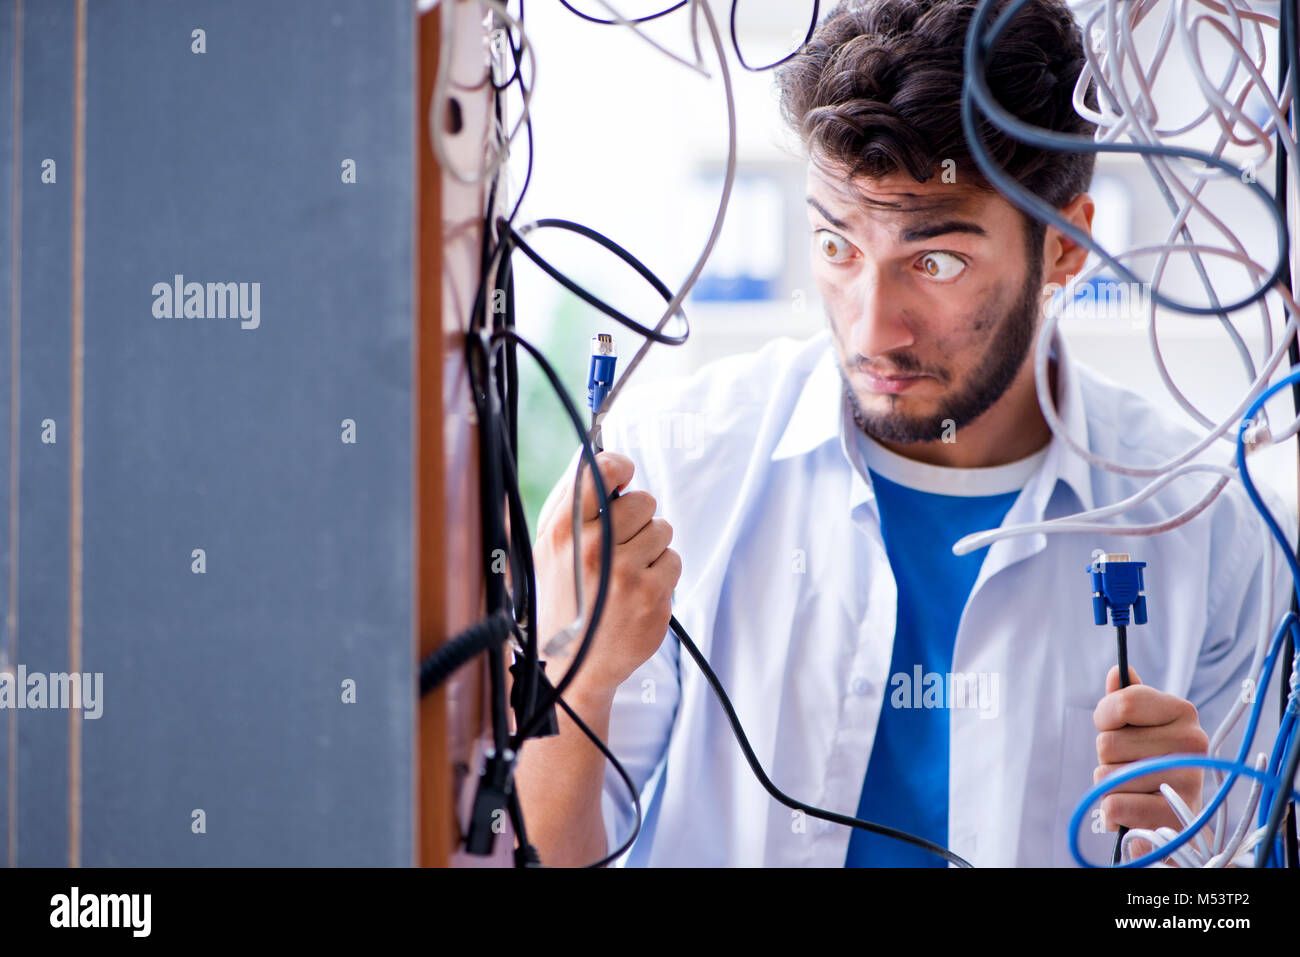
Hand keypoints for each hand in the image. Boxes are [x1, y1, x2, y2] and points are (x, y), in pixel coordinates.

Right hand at [533, 451, 681, 701]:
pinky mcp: (652, 597)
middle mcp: (594, 549)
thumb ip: (570, 502)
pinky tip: (639, 590)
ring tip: (627, 570)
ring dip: (651, 546)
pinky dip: (662, 572)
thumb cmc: (563, 597)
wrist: (573, 665)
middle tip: (621, 541)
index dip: (619, 467)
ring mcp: (625, 574)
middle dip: (638, 516)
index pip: (601, 471)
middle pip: (642, 500)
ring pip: (662, 529)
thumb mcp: (549, 548)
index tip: (622, 476)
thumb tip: (594, 456)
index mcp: (563, 530)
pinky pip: (673, 559)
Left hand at [1092, 666, 1208, 843]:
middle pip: (1108, 742)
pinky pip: (1113, 806)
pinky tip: (1132, 811)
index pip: (1121, 703)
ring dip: (1109, 786)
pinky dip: (1112, 812)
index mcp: (1183, 711)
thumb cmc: (1152, 761)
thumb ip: (1126, 698)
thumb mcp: (1140, 724)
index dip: (1104, 718)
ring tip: (1134, 788)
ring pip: (1106, 776)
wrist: (1177, 816)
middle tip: (1130, 765)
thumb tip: (1118, 671)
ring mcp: (1189, 781)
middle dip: (1107, 758)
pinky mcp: (1175, 817)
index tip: (1114, 728)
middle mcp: (1193, 742)